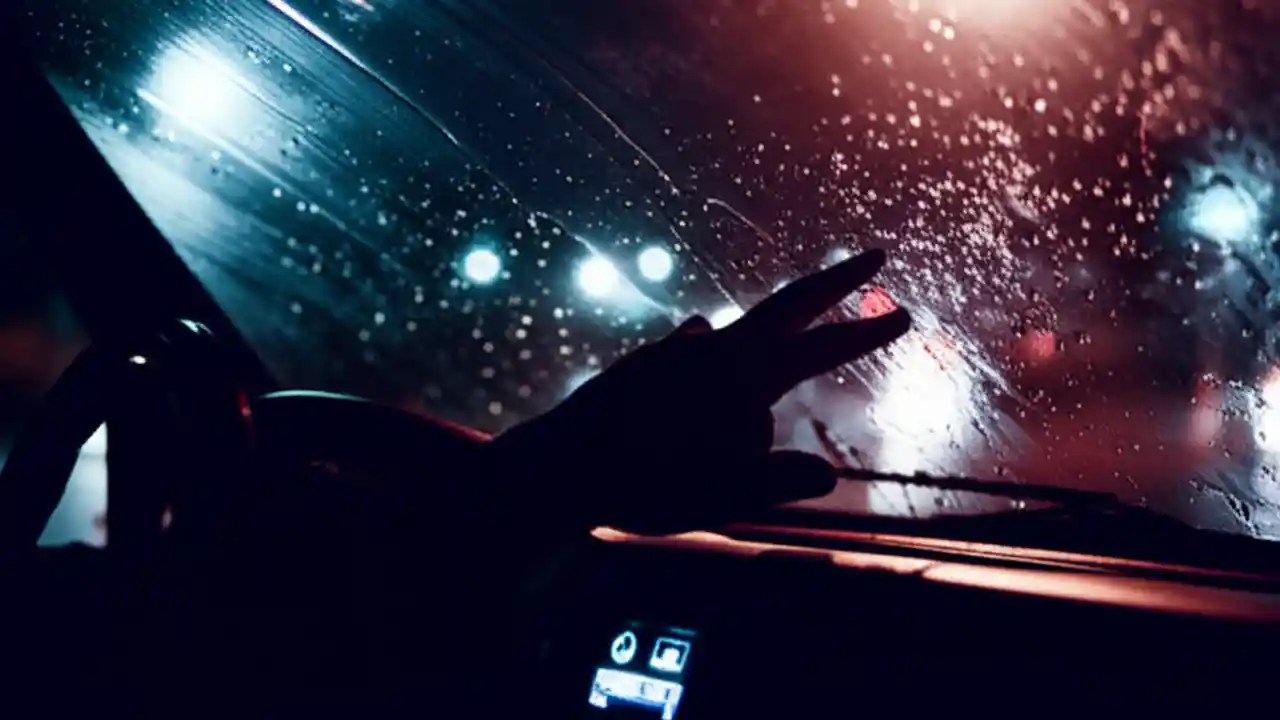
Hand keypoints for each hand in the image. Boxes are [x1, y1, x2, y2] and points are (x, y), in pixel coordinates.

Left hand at [486, 249, 910, 533]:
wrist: (553, 467)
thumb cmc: (639, 484)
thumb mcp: (719, 497)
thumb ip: (775, 484)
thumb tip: (825, 474)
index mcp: (737, 377)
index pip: (816, 342)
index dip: (863, 330)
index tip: (904, 311)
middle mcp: (709, 350)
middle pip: (785, 306)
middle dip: (835, 285)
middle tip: (873, 255)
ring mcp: (675, 352)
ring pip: (737, 349)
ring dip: (757, 367)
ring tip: (751, 393)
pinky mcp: (647, 364)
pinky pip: (694, 355)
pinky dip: (710, 357)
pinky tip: (699, 338)